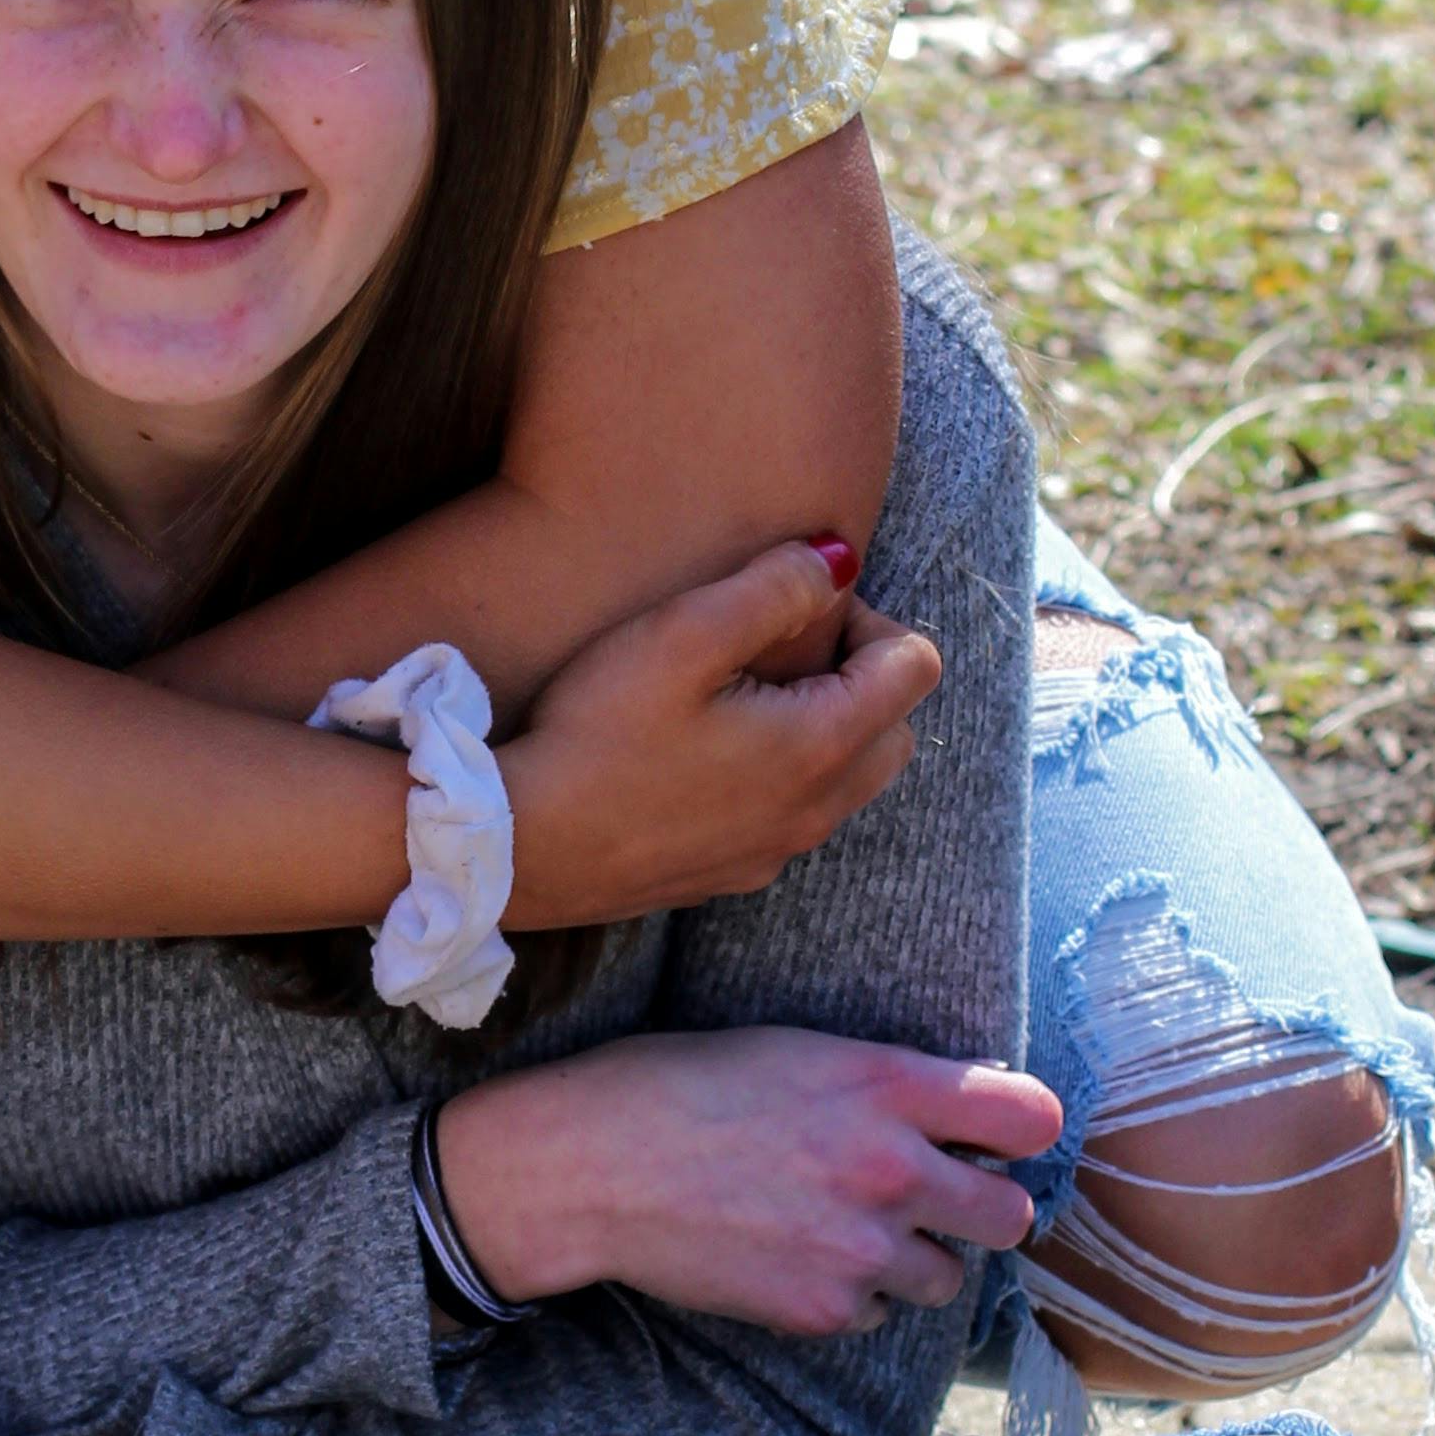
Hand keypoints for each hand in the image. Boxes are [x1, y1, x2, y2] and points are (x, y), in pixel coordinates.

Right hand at [433, 1029, 1062, 1335]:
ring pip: (950, 1278)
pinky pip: (879, 1315)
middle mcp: (891, 1167)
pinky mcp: (824, 1309)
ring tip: (847, 1232)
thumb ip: (888, 1083)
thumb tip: (963, 1110)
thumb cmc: (680, 1087)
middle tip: (936, 1202)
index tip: (994, 1138)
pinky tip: (797, 1260)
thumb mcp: (798, 1052)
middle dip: (981, 1210)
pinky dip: (853, 1297)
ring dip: (914, 1261)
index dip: (1021, 1131)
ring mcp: (861, 1247)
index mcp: (887, 1084)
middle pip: (1012, 1215)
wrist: (587, 1167)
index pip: (1033, 1117)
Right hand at [502, 546, 938, 930]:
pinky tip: (700, 755)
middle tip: (773, 651)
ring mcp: (775, 853)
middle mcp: (816, 812)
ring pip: (850, 780)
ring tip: (737, 698)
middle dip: (860, 678)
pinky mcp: (731, 876)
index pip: (916, 667)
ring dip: (824, 729)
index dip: (868, 620)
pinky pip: (794, 818)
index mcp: (820, 746)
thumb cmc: (594, 731)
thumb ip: (776, 586)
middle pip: (898, 729)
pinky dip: (781, 778)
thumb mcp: (681, 634)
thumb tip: (840, 559)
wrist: (518, 847)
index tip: (794, 612)